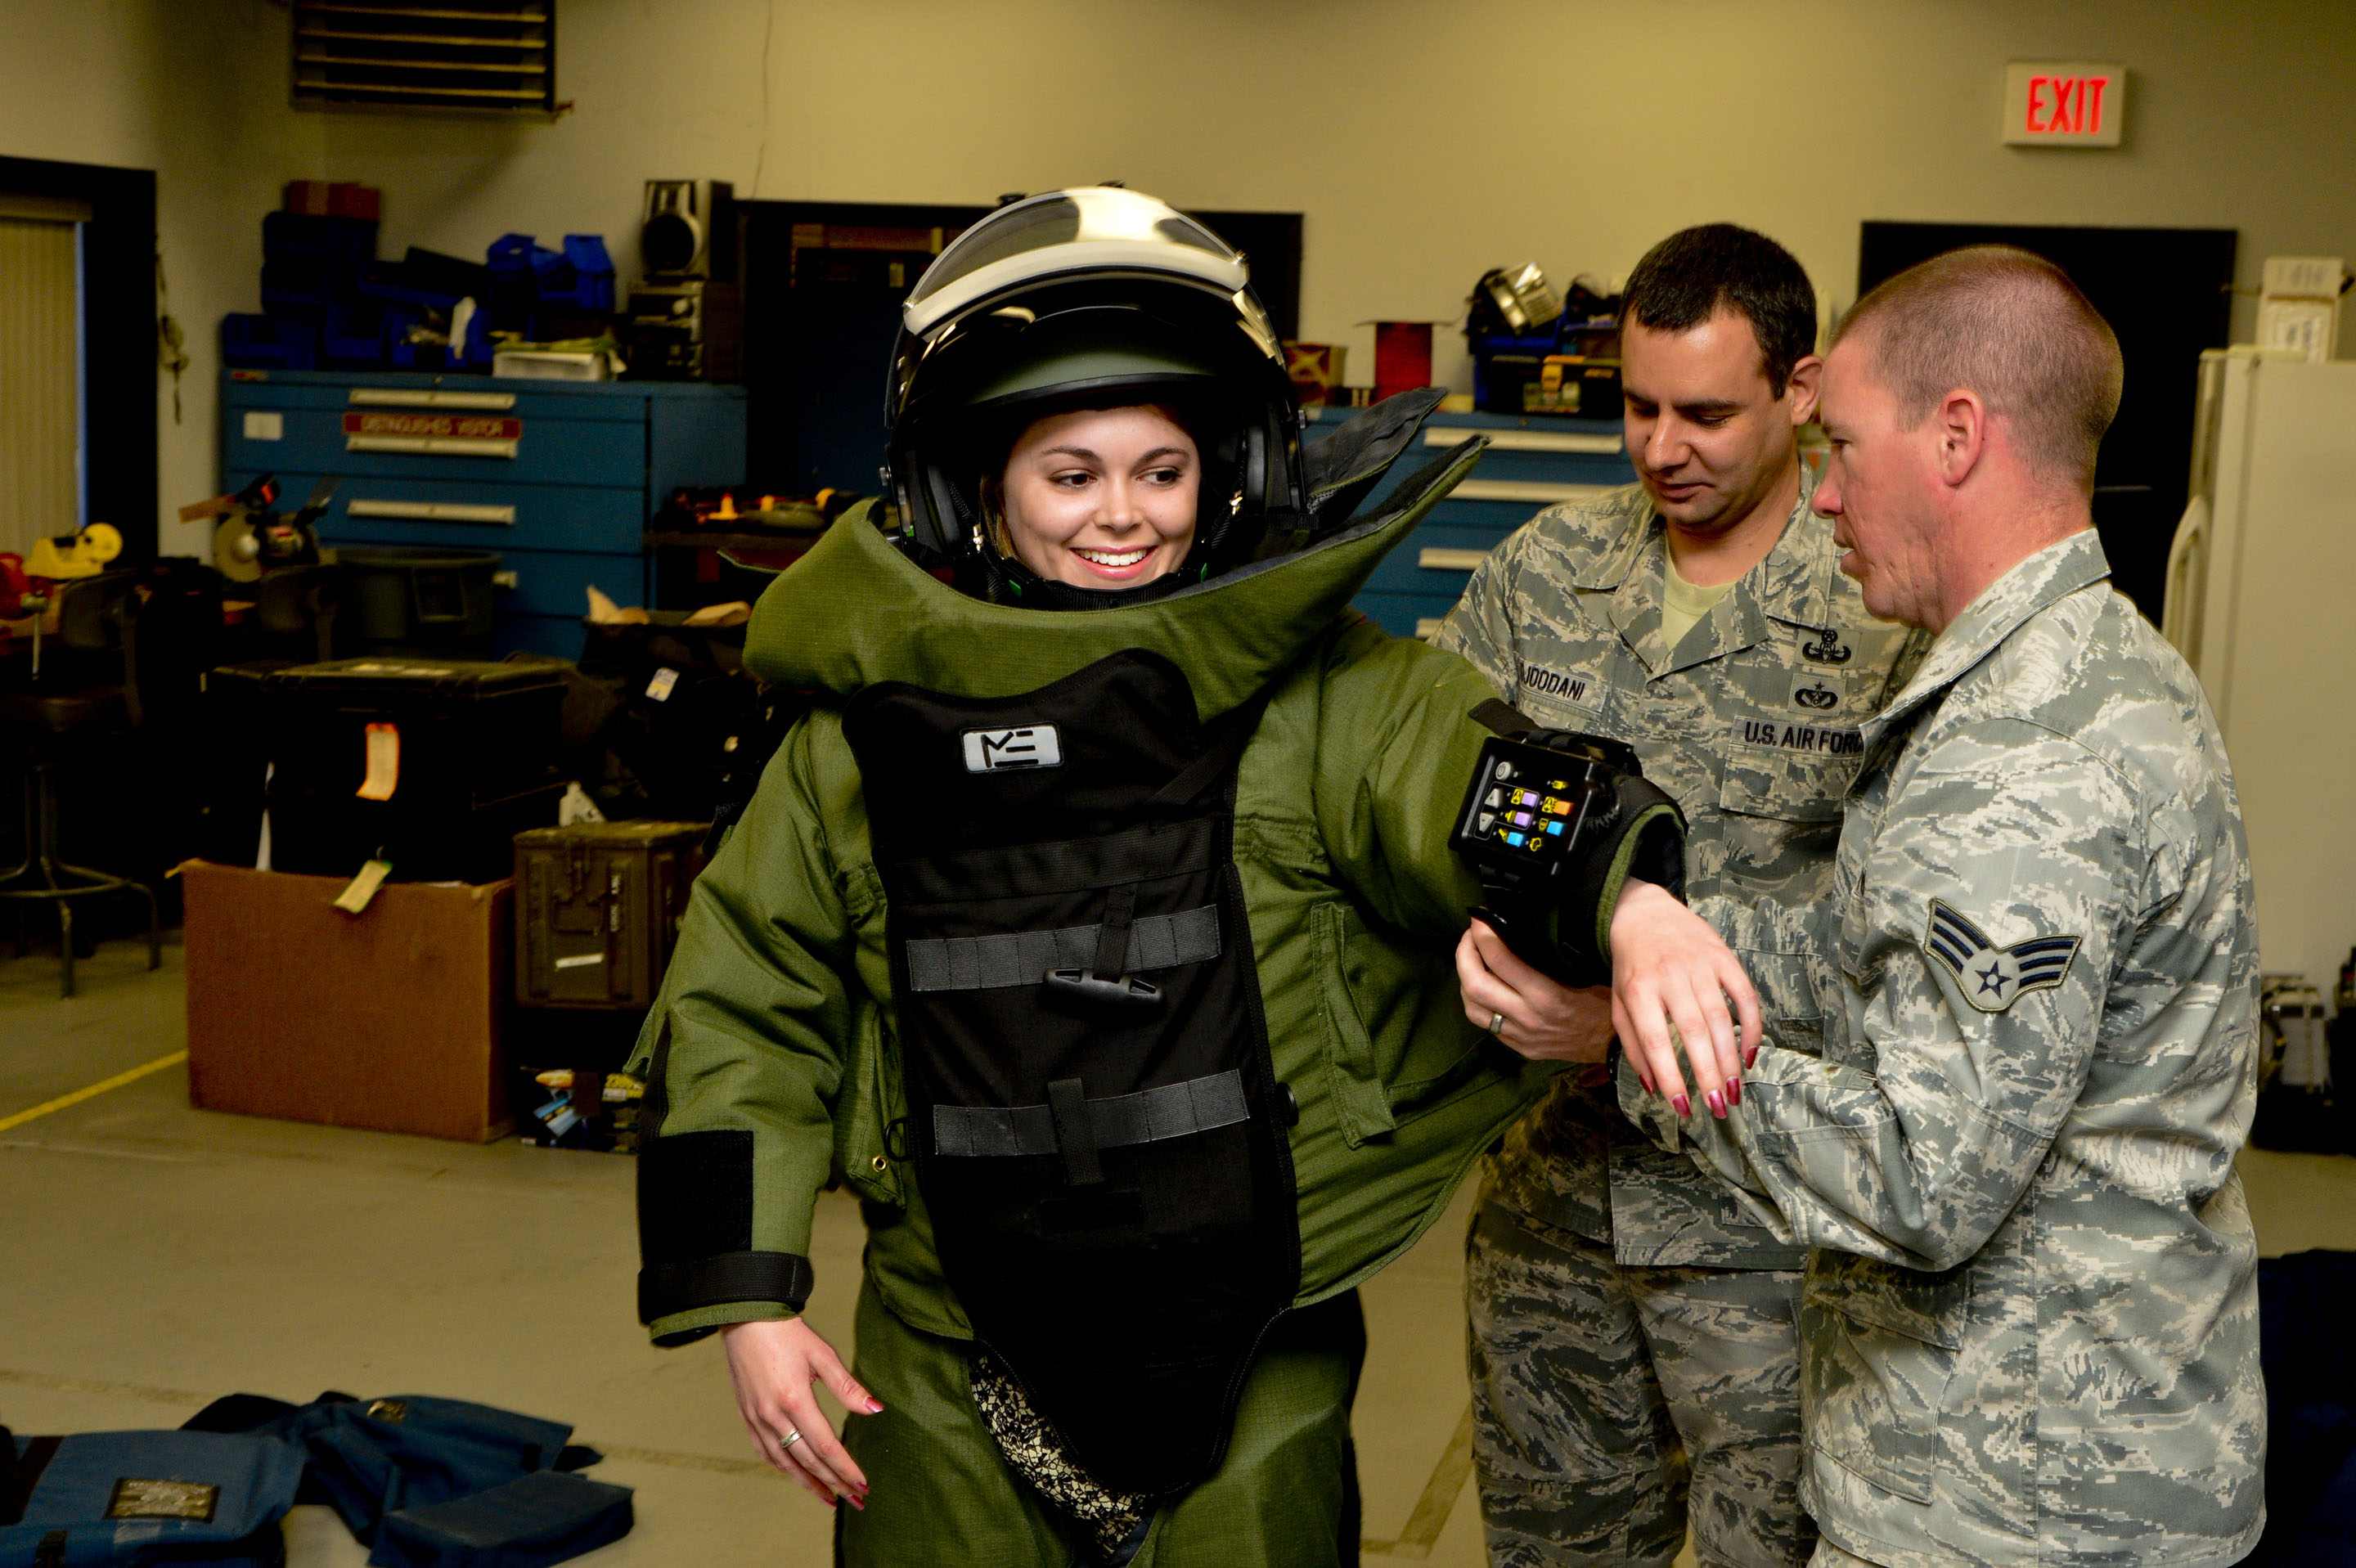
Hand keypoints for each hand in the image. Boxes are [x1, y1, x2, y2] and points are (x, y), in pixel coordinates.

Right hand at [721, 1317, 882, 1507]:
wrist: (745, 1318)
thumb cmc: (786, 1333)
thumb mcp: (822, 1355)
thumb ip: (847, 1387)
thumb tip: (875, 1410)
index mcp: (795, 1400)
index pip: (825, 1446)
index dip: (845, 1469)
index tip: (863, 1485)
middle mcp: (773, 1415)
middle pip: (807, 1461)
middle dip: (833, 1483)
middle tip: (855, 1499)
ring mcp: (757, 1418)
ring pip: (784, 1463)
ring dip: (808, 1483)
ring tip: (829, 1498)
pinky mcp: (746, 1416)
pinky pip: (766, 1452)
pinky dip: (783, 1468)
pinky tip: (797, 1474)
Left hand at [1457, 919, 1613, 1064]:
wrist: (1616, 1046)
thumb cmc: (1606, 1001)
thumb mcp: (1585, 970)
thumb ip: (1554, 951)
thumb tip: (1524, 919)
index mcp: (1546, 995)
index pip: (1498, 958)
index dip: (1482, 933)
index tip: (1480, 916)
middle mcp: (1528, 1017)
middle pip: (1474, 984)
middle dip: (1463, 953)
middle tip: (1469, 935)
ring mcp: (1521, 1036)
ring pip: (1471, 1008)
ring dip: (1464, 979)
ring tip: (1471, 959)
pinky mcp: (1520, 1048)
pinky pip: (1485, 1024)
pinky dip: (1476, 1002)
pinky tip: (1483, 986)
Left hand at [1608, 878, 1760, 1118]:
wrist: (1644, 913)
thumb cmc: (1630, 967)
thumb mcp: (1618, 1003)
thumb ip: (1632, 1045)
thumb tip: (1653, 1088)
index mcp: (1638, 989)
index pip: (1655, 1040)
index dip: (1670, 1075)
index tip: (1682, 1107)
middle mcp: (1669, 976)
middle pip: (1694, 1032)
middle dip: (1709, 1074)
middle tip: (1718, 1107)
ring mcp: (1699, 964)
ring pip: (1721, 1018)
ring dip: (1730, 1060)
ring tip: (1735, 1091)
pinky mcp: (1723, 956)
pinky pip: (1745, 995)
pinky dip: (1752, 1026)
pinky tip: (1750, 1055)